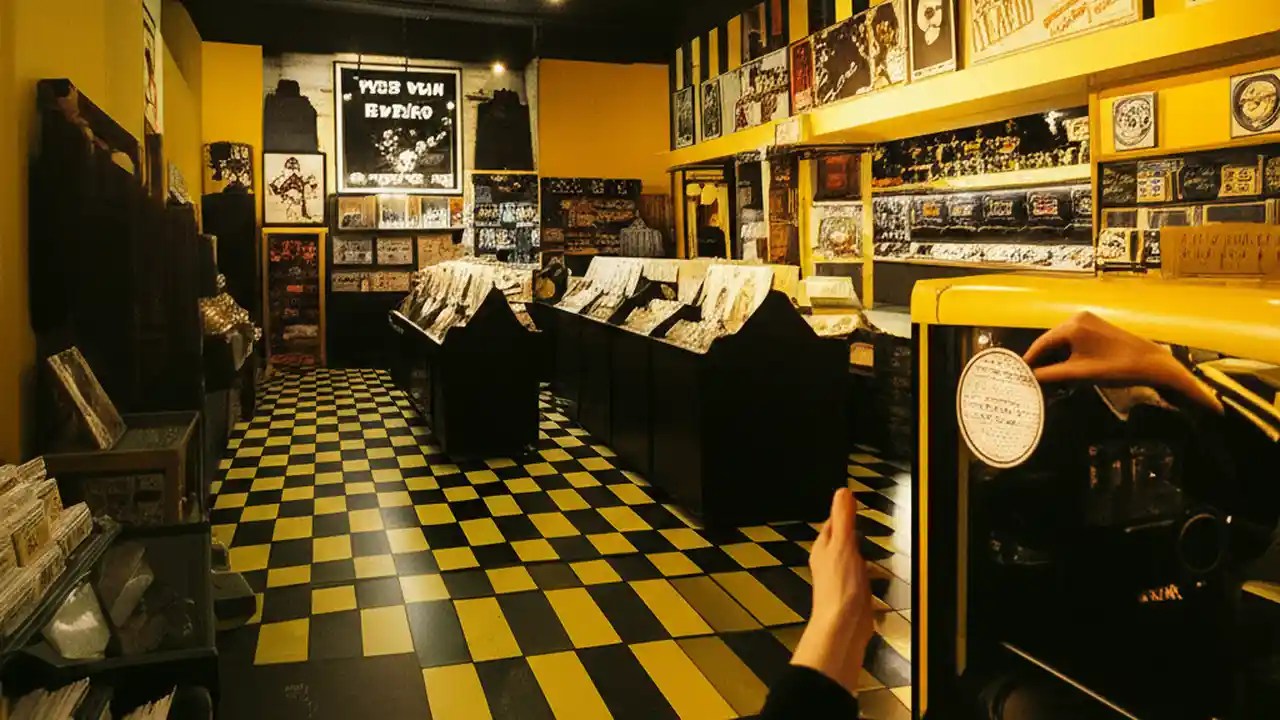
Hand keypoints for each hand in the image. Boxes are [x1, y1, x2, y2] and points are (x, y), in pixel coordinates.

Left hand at [791, 488, 876, 695]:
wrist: (844, 626)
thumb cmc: (841, 587)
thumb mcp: (843, 545)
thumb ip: (844, 518)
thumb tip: (842, 492)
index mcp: (823, 549)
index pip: (831, 523)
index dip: (842, 512)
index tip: (852, 502)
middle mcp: (828, 563)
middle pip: (840, 541)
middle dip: (852, 532)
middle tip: (864, 520)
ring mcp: (840, 580)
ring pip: (850, 558)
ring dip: (861, 551)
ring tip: (873, 544)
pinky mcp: (853, 594)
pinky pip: (860, 577)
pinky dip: (868, 571)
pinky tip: (876, 573)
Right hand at [1024, 311, 1222, 413]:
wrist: (1152, 364)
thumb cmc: (1116, 368)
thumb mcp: (1079, 374)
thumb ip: (1050, 375)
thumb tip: (1028, 378)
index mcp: (1072, 325)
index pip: (1041, 343)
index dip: (1029, 361)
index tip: (1018, 375)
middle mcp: (1077, 318)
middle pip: (1050, 342)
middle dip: (1042, 361)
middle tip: (1032, 379)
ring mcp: (1089, 321)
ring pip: (1062, 342)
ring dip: (1054, 359)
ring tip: (1047, 377)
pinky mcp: (1097, 328)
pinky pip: (1074, 341)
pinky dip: (1067, 354)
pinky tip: (1065, 369)